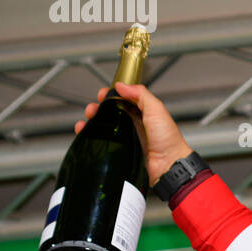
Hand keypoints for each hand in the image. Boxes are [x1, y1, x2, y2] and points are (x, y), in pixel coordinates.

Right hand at [75, 82, 192, 185]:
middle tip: (94, 108)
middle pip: (109, 112)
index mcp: (142, 112)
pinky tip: (84, 132)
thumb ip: (141, 94)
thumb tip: (122, 85)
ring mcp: (125, 137)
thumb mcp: (156, 110)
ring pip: (103, 126)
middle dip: (98, 107)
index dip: (111, 95)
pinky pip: (101, 142)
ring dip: (92, 120)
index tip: (103, 94)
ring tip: (88, 119)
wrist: (167, 165)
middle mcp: (133, 124)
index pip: (122, 99)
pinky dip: (89, 136)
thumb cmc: (167, 140)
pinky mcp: (119, 151)